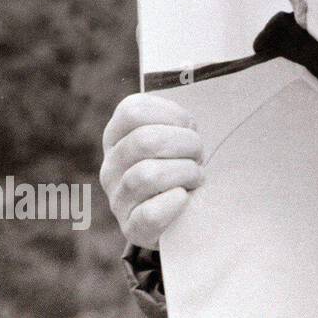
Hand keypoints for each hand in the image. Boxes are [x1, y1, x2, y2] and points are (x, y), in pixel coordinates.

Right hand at [100, 93, 204, 248]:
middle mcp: (111, 166)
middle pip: (145, 141)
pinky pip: (150, 214)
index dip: (172, 115)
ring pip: (146, 175)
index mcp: (118, 136)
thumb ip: (180, 117)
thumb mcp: (178, 135)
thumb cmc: (184, 164)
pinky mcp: (132, 228)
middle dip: (185, 144)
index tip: (190, 126)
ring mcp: (118, 198)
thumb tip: (206, 89)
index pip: (133, 111)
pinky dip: (174, 203)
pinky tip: (184, 198)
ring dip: (185, 173)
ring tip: (196, 177)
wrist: (183, 216)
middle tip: (199, 155)